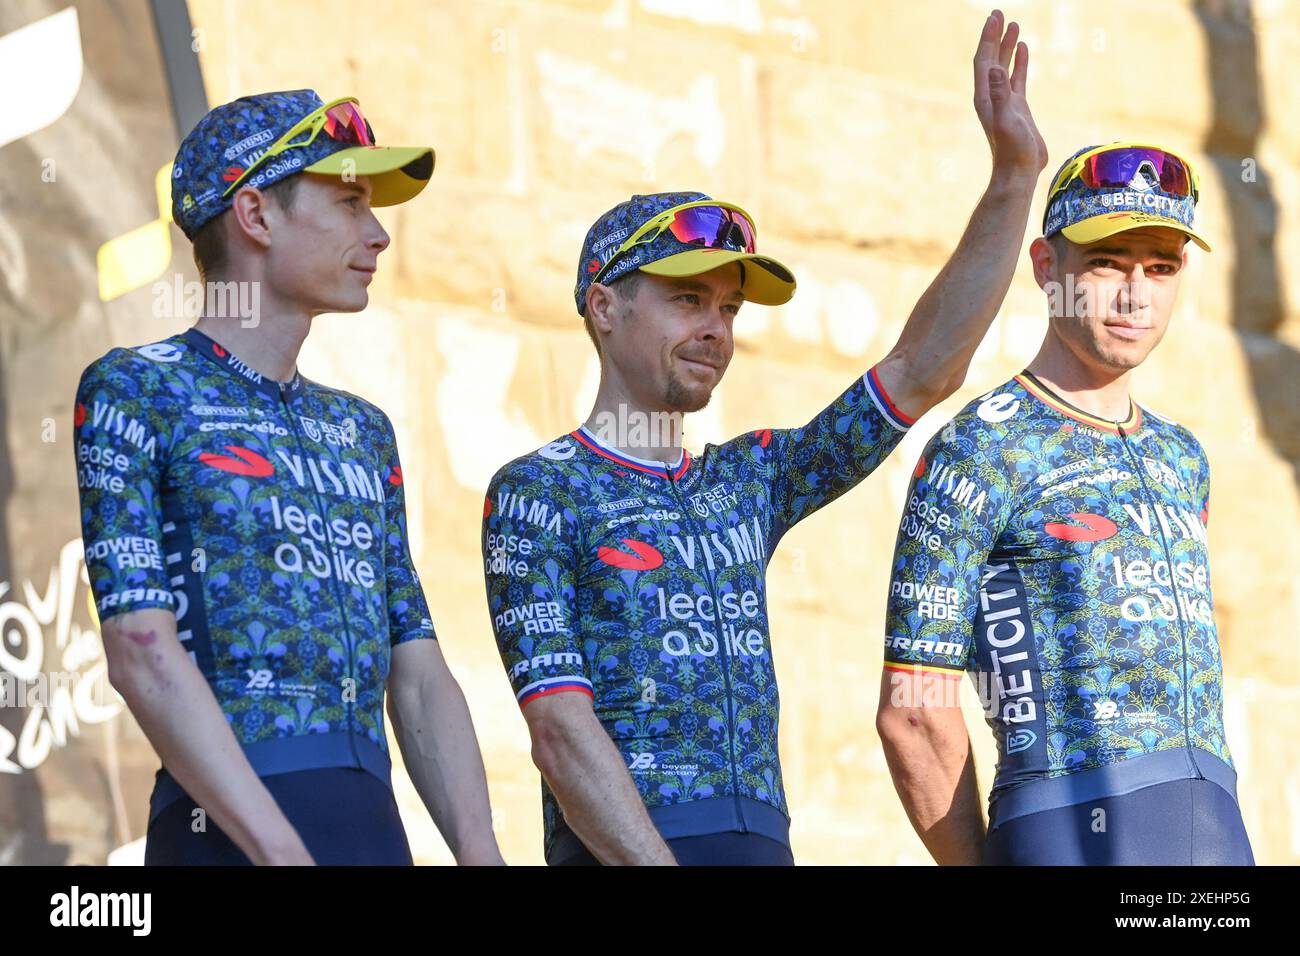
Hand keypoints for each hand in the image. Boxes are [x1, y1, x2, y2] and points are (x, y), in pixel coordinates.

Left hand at [973, 9, 1047, 174]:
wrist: (1019, 172)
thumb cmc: (1013, 150)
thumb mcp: (1007, 120)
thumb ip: (1001, 94)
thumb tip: (995, 67)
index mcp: (986, 97)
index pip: (984, 60)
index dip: (988, 38)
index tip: (994, 17)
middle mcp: (992, 96)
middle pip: (991, 58)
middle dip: (995, 36)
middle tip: (999, 13)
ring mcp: (1005, 101)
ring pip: (1004, 66)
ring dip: (1007, 46)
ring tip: (1014, 25)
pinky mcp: (1018, 107)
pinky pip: (1017, 78)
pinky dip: (1020, 62)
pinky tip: (1024, 49)